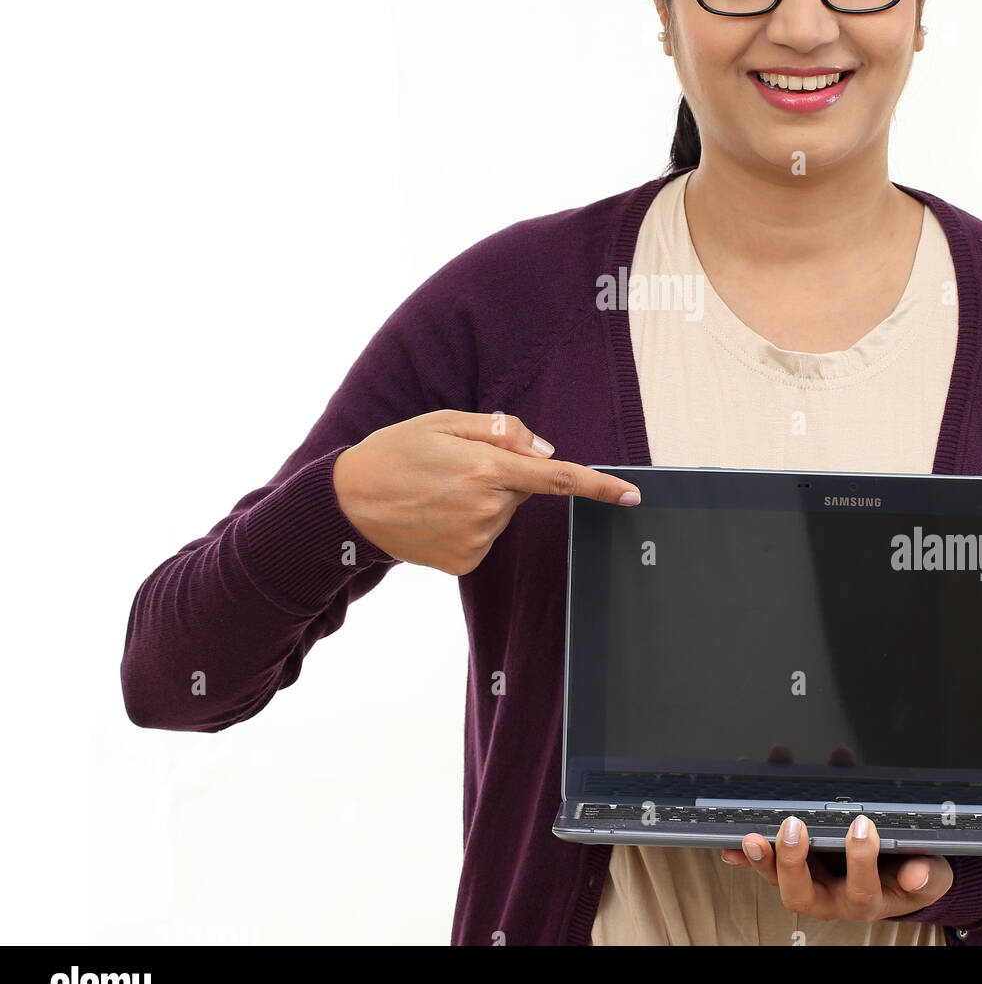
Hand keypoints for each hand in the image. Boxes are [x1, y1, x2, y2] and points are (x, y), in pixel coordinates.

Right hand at [331, 409, 639, 573]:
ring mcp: (476, 540)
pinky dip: (470, 523)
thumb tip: (546, 451)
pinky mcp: (464, 562)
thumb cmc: (396, 452)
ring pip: (503, 512)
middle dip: (502, 474)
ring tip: (438, 490)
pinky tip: (437, 514)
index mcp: (486, 468)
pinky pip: (486, 536)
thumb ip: (503, 430)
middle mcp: (486, 508)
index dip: (598, 485)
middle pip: (522, 488)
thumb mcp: (446, 421)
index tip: (631, 494)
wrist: (348, 503)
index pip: (558, 478)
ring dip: (484, 499)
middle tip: (456, 466)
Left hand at [720, 815, 952, 923]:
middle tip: (794, 825)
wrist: (900, 875)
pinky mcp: (793, 868)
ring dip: (761, 857)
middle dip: (793, 862)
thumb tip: (917, 873)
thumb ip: (924, 874)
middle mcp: (831, 898)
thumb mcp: (929, 875)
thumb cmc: (912, 873)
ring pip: (777, 880)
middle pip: (802, 894)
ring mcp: (808, 883)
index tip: (862, 824)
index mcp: (866, 900)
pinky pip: (766, 862)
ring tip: (751, 834)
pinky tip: (732, 840)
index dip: (860, 859)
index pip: (860, 888)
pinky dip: (747, 853)